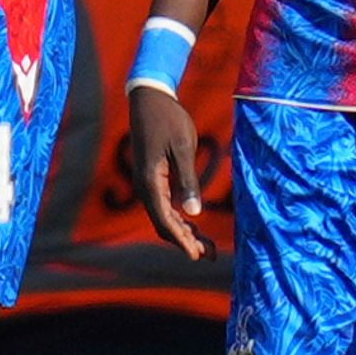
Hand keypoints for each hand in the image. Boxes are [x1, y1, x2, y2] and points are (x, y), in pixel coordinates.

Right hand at [125, 83, 212, 258]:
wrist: (150, 99)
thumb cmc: (168, 120)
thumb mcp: (183, 147)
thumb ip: (188, 180)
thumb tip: (194, 213)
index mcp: (150, 181)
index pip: (164, 220)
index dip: (182, 240)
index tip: (198, 255)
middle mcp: (146, 187)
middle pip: (163, 224)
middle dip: (186, 241)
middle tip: (209, 254)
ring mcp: (148, 183)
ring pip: (164, 217)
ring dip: (184, 232)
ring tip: (207, 246)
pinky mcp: (153, 178)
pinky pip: (164, 206)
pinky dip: (179, 218)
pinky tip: (194, 224)